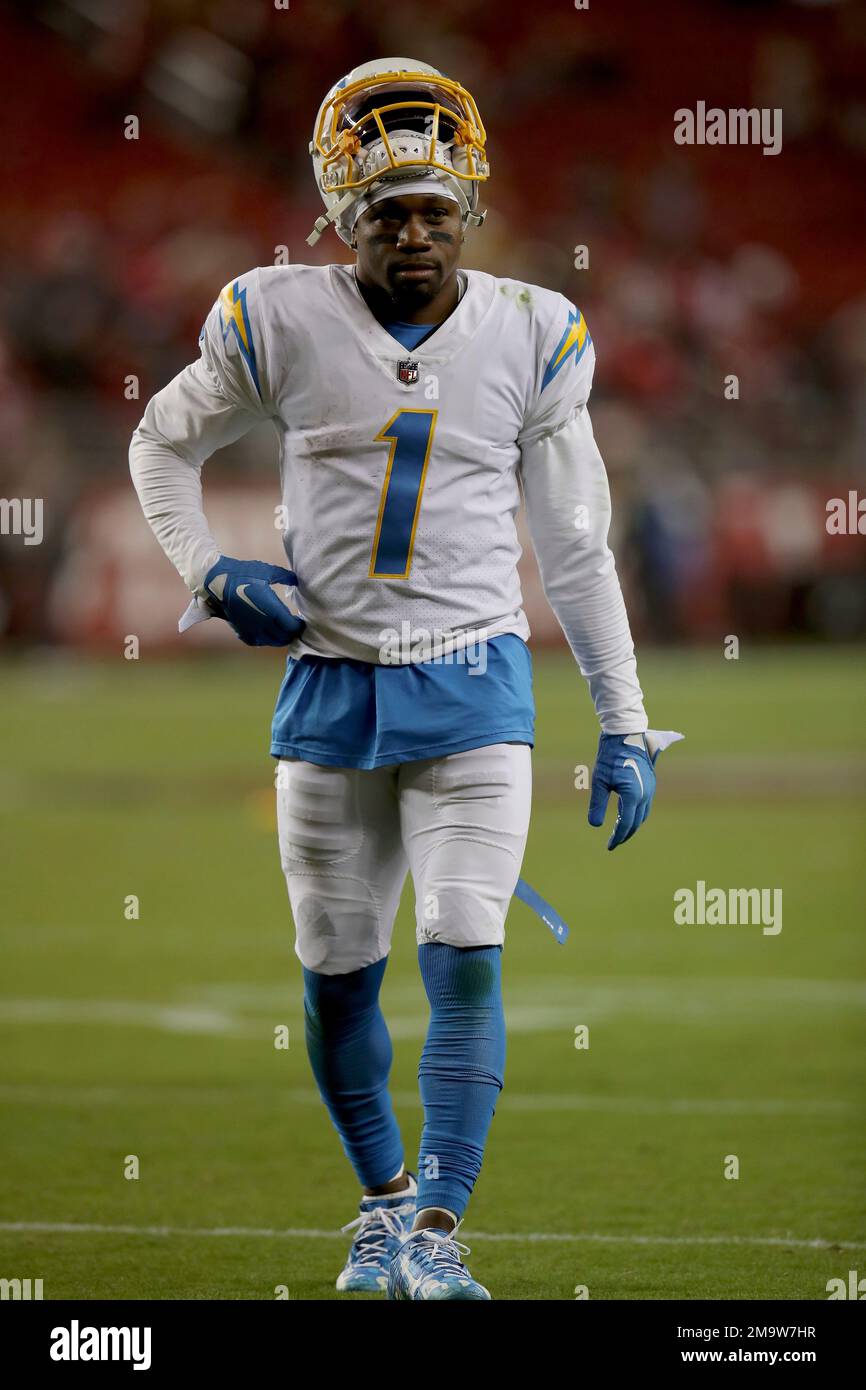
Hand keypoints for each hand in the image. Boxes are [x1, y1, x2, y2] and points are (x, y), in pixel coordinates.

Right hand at [201, 556, 305, 646]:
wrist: (217, 581)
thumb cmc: (243, 573)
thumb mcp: (267, 571)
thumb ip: (285, 576)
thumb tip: (296, 580)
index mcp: (272, 609)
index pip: (291, 627)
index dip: (299, 626)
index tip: (301, 621)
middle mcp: (263, 623)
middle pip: (284, 637)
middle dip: (292, 633)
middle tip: (295, 627)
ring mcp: (251, 628)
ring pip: (272, 641)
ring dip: (280, 638)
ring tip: (283, 631)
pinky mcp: (241, 630)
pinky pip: (257, 642)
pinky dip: (265, 640)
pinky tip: (267, 633)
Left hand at [588, 729, 682, 849]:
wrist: (626, 735)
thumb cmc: (610, 757)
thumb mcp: (599, 780)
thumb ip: (597, 804)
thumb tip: (594, 825)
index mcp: (633, 795)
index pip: (626, 823)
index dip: (617, 837)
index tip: (609, 846)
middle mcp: (646, 794)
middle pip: (636, 822)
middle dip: (625, 833)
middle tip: (614, 842)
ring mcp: (650, 788)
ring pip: (642, 814)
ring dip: (632, 824)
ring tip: (619, 831)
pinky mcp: (650, 783)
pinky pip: (644, 804)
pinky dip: (635, 813)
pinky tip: (624, 814)